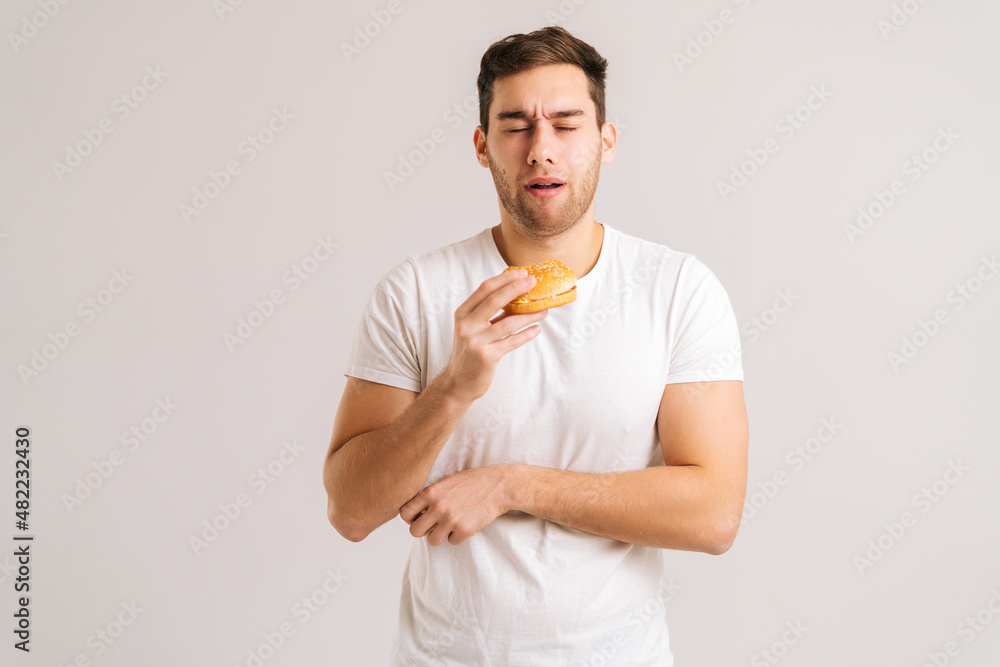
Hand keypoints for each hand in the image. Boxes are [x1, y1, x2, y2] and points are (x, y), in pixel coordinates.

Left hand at [399, 466, 515, 545]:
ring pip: (432, 540)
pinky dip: (458, 537)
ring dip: (440, 535)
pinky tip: (465, 525)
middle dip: (423, 530)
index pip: (405, 513)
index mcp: (431, 492)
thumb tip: (416, 507)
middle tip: (433, 525)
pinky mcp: (465, 530)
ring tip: (450, 525)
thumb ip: (431, 493)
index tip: (419, 517)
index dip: (410, 518)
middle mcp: (438, 507)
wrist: (499, 486)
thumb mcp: (447, 479)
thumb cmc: (473, 481)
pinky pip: (452, 542)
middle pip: (415, 531)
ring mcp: (451, 519)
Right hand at [438, 270, 547, 404]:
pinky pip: (511, 342)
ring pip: (507, 322)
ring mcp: (475, 341)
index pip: (484, 289)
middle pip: (494, 300)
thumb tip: (515, 295)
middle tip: (534, 282)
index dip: (504, 279)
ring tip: (544, 310)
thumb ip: (489, 313)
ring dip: (528, 315)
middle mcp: (466, 325)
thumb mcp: (473, 329)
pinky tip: (537, 329)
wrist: (459, 382)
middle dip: (516, 289)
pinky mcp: (486, 357)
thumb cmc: (469, 352)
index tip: (522, 273)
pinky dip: (526, 335)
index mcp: (463, 313)